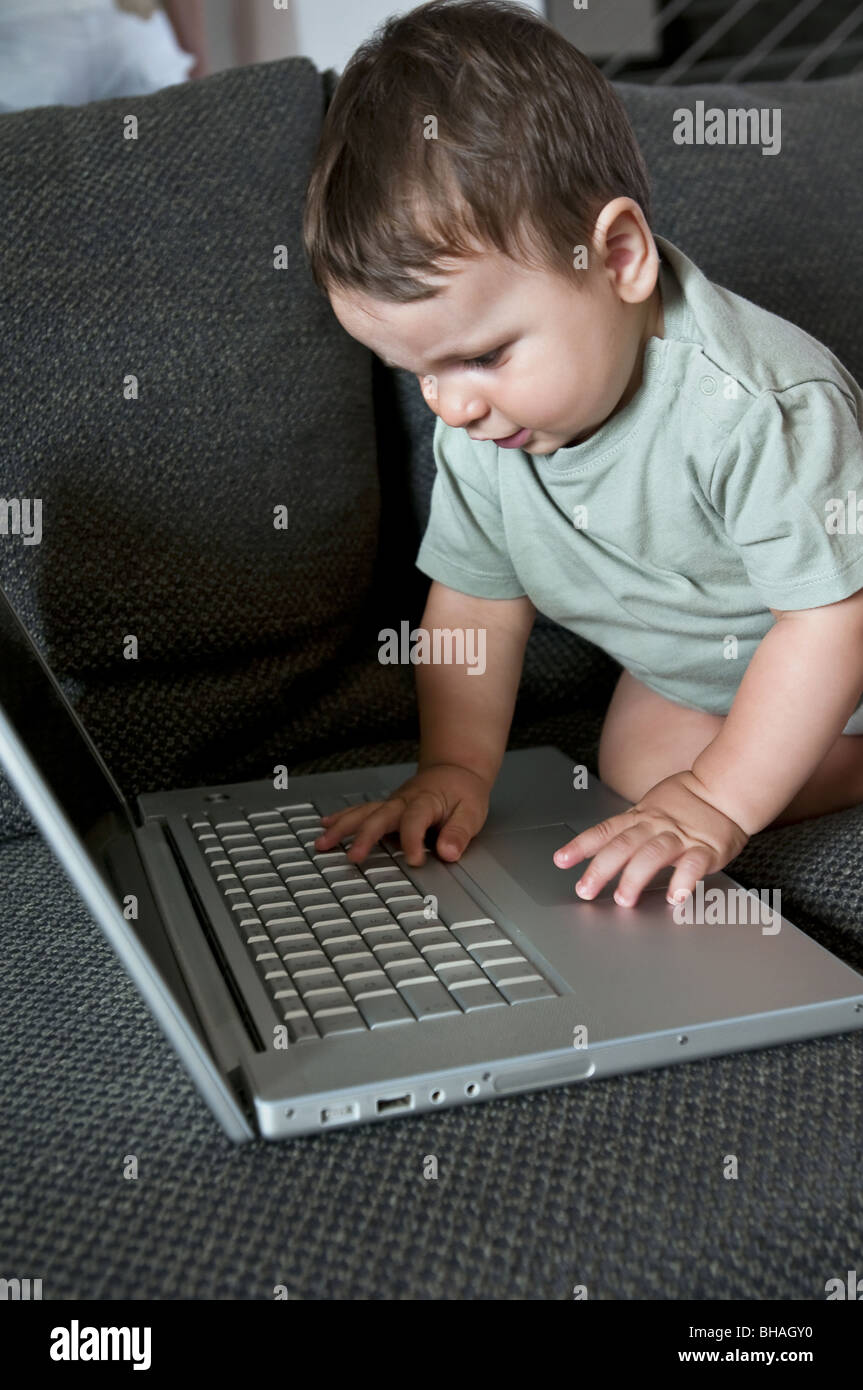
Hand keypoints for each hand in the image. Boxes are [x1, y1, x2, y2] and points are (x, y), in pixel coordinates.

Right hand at [313, 763, 491, 866]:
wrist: (454, 769)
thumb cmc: (463, 791)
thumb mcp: (472, 812)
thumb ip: (459, 833)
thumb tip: (449, 853)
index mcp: (426, 801)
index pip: (415, 820)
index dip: (413, 841)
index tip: (414, 861)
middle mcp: (403, 801)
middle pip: (379, 816)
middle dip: (364, 836)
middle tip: (353, 856)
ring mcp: (391, 803)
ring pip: (363, 812)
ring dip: (342, 827)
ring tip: (323, 843)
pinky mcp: (386, 807)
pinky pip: (360, 811)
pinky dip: (342, 817)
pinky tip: (325, 825)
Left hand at [553, 770, 749, 907]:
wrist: (726, 791)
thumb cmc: (687, 804)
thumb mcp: (650, 809)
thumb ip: (629, 829)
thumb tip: (598, 849)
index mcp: (640, 817)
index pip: (605, 831)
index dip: (581, 845)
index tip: (561, 860)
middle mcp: (656, 826)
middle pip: (623, 845)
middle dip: (601, 868)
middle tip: (586, 889)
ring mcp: (681, 837)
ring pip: (653, 854)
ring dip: (635, 876)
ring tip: (623, 898)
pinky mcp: (706, 849)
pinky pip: (693, 865)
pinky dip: (683, 880)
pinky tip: (674, 897)